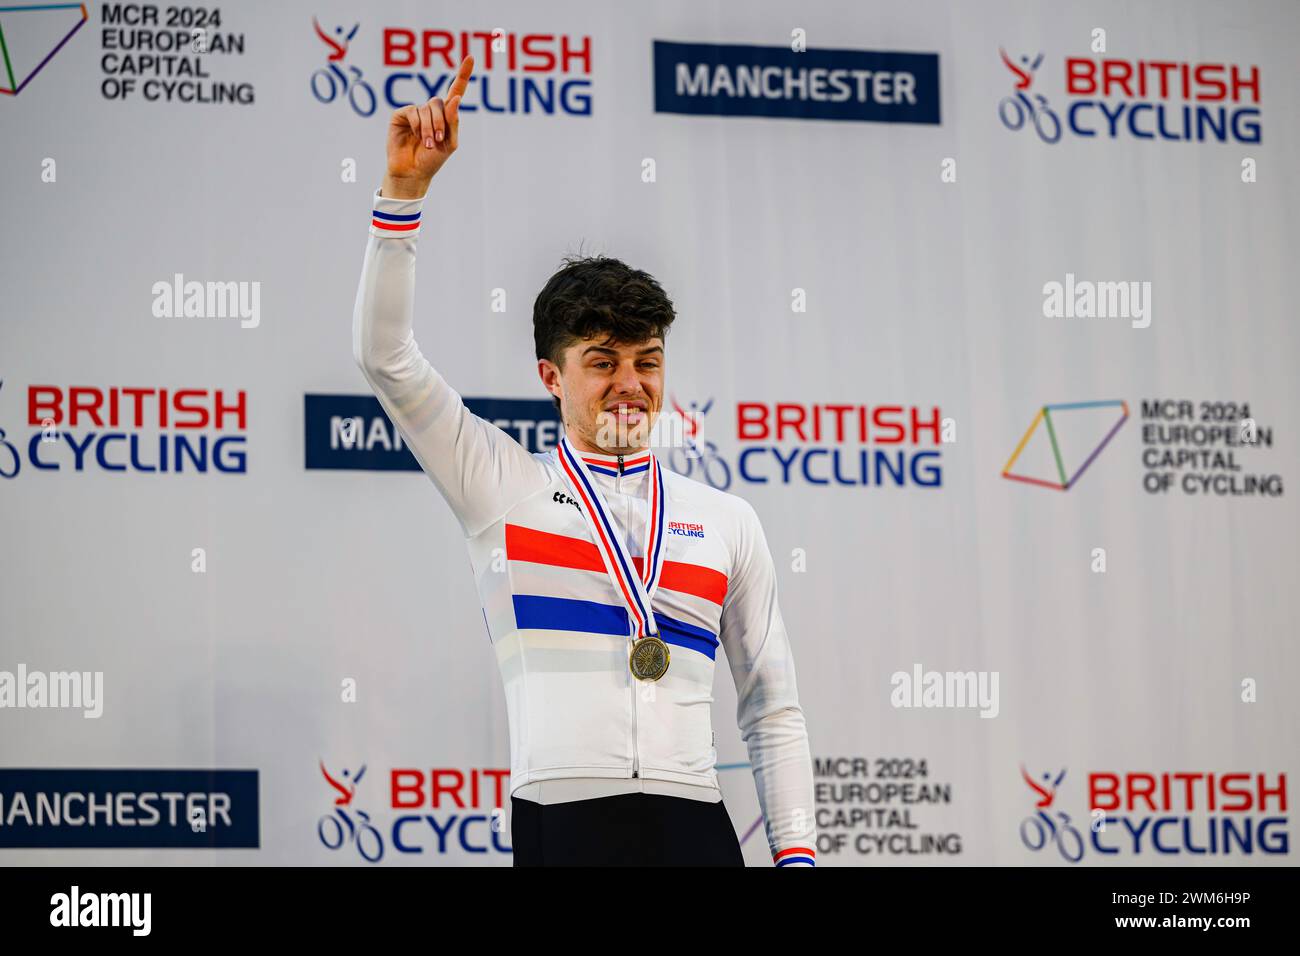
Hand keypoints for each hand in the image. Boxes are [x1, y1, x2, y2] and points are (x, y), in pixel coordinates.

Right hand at [382, 55, 473, 198]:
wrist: (413, 172)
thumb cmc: (433, 160)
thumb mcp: (450, 142)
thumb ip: (453, 121)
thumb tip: (455, 98)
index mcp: (446, 115)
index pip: (456, 90)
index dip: (463, 74)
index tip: (471, 57)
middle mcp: (431, 110)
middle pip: (439, 102)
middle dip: (440, 121)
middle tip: (437, 139)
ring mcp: (415, 111)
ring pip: (427, 108)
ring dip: (429, 127)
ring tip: (428, 143)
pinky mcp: (401, 114)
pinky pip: (413, 111)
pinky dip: (418, 125)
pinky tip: (416, 136)